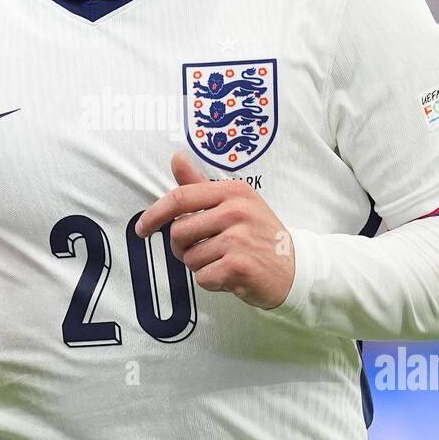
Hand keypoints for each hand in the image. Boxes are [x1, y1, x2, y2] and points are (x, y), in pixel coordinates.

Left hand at [135, 153, 294, 308]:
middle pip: (179, 232)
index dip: (154, 214)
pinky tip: (230, 275)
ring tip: (224, 261)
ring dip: (200, 266)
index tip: (142, 228)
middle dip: (183, 247)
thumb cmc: (260, 235)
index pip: (180, 198)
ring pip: (189, 258)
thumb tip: (176, 158)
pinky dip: (212, 281)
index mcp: (233, 191)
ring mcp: (239, 239)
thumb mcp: (236, 202)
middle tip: (205, 251)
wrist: (296, 268)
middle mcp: (236, 211)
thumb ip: (200, 184)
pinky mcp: (239, 266)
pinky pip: (203, 277)